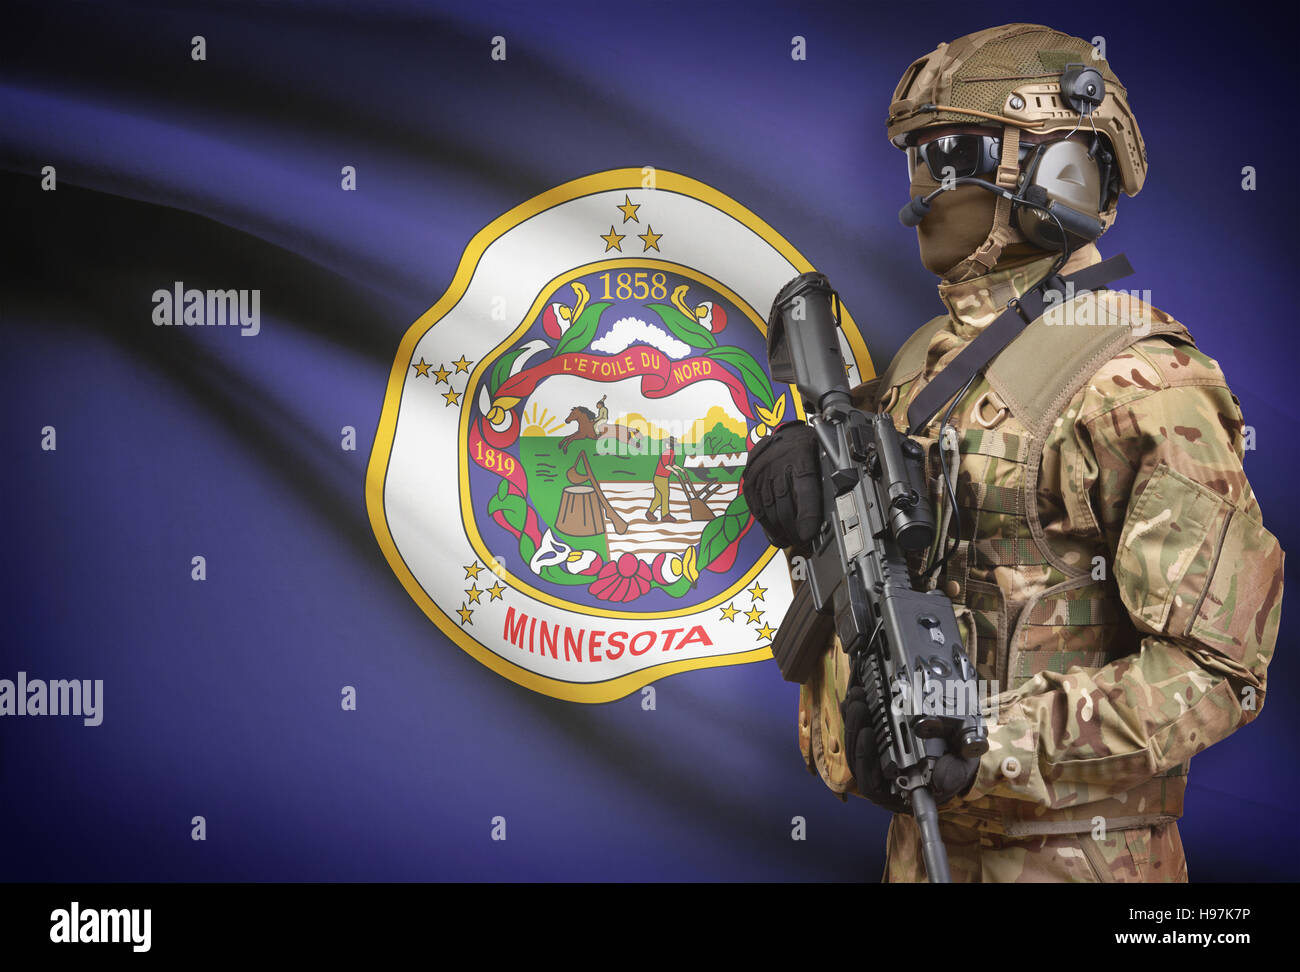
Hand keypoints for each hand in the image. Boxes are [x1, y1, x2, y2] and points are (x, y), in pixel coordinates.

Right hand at [741, 422, 823, 551]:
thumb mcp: (823, 456)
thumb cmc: (808, 446)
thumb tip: (833, 510)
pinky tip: (774, 533)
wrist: (785, 432)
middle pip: (784, 503)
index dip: (806, 516)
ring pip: (769, 508)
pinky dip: (765, 523)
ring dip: (779, 529)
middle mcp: (778, 462)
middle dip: (793, 528)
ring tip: (789, 541)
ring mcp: (761, 470)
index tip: (809, 534)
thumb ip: (824, 481)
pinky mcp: (750, 478)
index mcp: (802, 454)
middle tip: (802, 541)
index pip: (804, 489)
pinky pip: (755, 505)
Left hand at [840, 686, 978, 812]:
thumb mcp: (963, 765)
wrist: (959, 750)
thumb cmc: (956, 762)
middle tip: (860, 707)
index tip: (867, 734)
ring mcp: (877, 760)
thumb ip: (955, 772)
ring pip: (854, 743)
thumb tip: (940, 781)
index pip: (873, 785)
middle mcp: (885, 779)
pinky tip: (852, 699)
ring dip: (853, 719)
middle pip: (857, 758)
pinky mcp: (873, 743)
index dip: (864, 761)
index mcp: (902, 790)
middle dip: (856, 729)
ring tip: (858, 697)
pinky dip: (851, 715)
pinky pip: (855, 732)